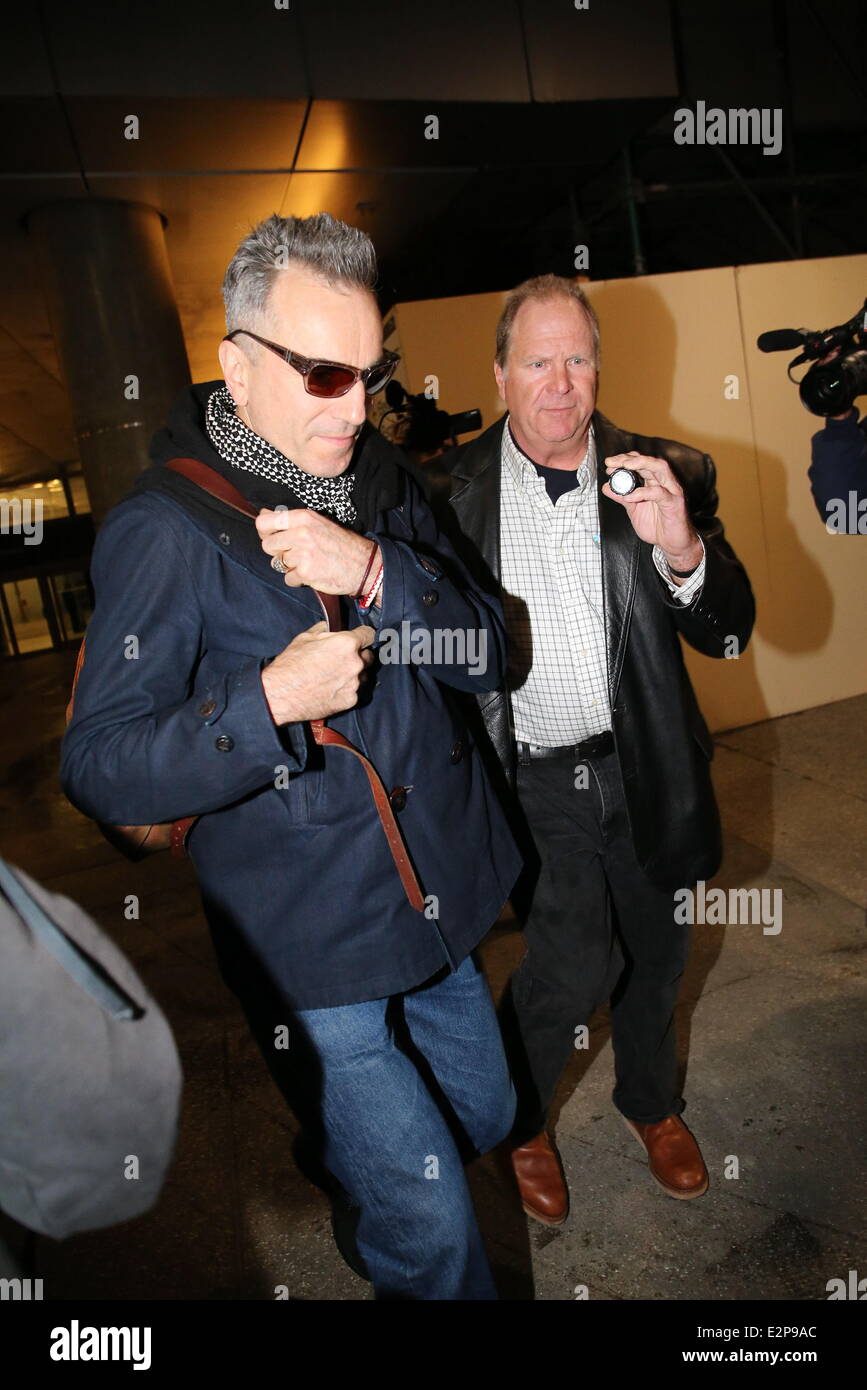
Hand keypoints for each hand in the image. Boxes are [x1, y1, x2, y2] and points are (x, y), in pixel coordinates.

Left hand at [256, 507, 379, 595]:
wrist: (364, 565)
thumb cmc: (341, 543)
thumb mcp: (318, 522)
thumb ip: (290, 520)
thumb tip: (263, 515)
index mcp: (302, 517)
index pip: (264, 523)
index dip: (265, 532)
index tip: (273, 536)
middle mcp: (301, 533)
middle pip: (267, 545)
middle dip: (278, 552)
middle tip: (294, 553)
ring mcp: (302, 554)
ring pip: (278, 563)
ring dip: (290, 566)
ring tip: (308, 562)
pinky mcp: (305, 573)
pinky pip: (288, 578)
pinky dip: (298, 579)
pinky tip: (312, 573)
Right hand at [261, 621, 375, 723]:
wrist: (280, 694)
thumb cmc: (290, 665)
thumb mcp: (304, 638)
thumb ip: (323, 630)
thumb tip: (328, 625)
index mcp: (346, 644)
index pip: (369, 634)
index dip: (363, 636)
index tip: (361, 639)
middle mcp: (355, 663)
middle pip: (368, 656)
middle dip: (358, 656)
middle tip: (340, 660)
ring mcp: (354, 683)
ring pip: (363, 676)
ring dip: (353, 675)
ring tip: (333, 677)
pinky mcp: (351, 700)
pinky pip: (355, 692)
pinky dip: (346, 690)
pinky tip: (331, 689)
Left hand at [602, 451, 701, 569]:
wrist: (673, 544)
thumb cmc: (657, 526)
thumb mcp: (634, 510)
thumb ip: (622, 498)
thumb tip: (606, 487)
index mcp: (655, 482)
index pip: (642, 462)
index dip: (625, 459)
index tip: (609, 463)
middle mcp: (665, 483)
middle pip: (650, 461)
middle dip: (629, 458)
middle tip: (612, 462)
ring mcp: (672, 491)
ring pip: (660, 468)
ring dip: (641, 464)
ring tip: (624, 467)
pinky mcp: (674, 504)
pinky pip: (659, 493)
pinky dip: (643, 492)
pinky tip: (629, 496)